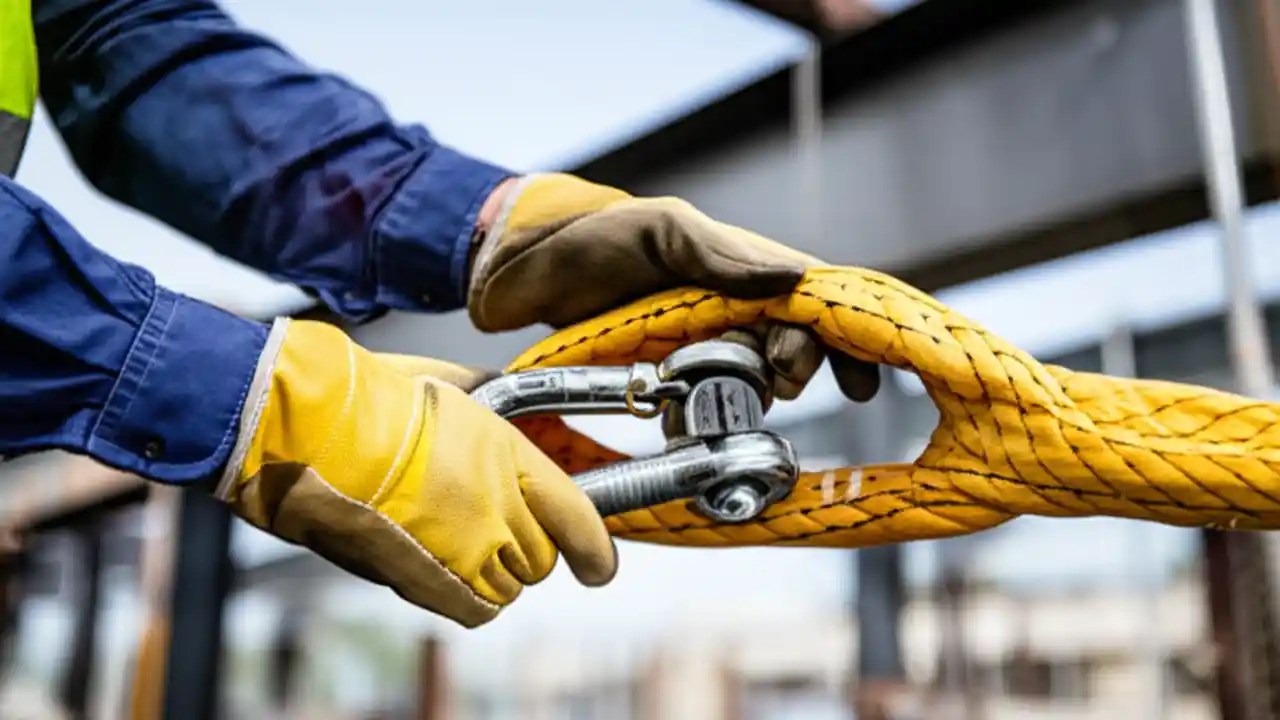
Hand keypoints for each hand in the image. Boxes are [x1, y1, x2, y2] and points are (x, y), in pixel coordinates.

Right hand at [215, 319, 615, 626]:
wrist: (310, 431)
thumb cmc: (364, 400)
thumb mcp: (443, 382)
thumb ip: (485, 396)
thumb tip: (498, 389)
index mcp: (507, 453)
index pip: (576, 514)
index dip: (593, 547)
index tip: (598, 564)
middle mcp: (497, 505)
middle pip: (541, 557)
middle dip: (525, 549)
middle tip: (491, 531)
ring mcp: (466, 546)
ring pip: (510, 584)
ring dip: (494, 573)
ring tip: (458, 547)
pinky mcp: (428, 578)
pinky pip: (477, 609)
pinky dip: (474, 600)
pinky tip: (457, 581)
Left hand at [467, 173, 878, 400]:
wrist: (520, 272)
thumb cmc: (593, 239)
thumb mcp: (660, 230)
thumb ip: (722, 255)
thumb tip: (794, 278)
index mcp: (738, 268)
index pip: (811, 301)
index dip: (842, 340)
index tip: (860, 379)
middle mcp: (728, 309)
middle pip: (790, 349)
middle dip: (795, 369)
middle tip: (779, 380)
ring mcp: (696, 346)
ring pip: (750, 384)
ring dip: (749, 399)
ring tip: (727, 400)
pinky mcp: (664, 378)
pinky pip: (700, 408)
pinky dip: (703, 421)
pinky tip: (687, 426)